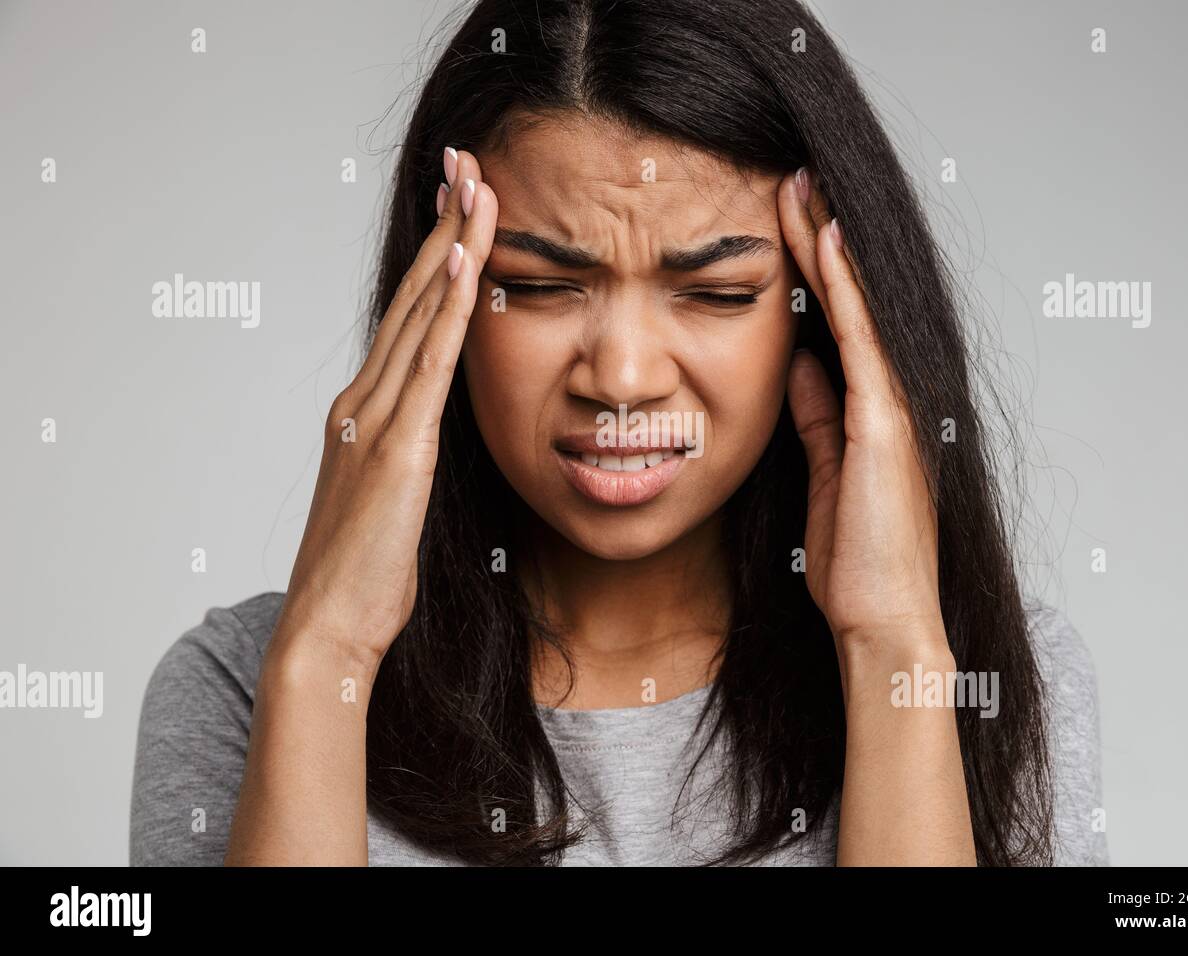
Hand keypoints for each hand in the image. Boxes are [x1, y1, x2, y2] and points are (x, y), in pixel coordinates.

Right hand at [275, 147, 497, 672]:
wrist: (328, 626)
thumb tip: (430, 438)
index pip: (409, 318)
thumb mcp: (392, 499)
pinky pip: (430, 367)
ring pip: (421, 316)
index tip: (459, 205)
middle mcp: (363, 402)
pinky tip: (470, 266)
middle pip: (413, 297)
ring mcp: (375, 421)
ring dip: (452, 248)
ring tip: (476, 188)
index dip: (436, 257)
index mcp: (364, 412)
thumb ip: (408, 454)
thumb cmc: (364, 574)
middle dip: (443, 227)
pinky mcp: (397, 449)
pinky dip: (451, 312)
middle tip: (467, 165)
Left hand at [776, 167, 945, 658]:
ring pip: (857, 307)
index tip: (787, 221)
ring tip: (804, 184)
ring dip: (830, 244)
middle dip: (821, 239)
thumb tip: (799, 365)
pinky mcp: (883, 424)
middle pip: (850, 301)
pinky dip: (844, 290)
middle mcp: (888, 398)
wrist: (883, 621)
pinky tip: (825, 241)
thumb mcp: (825, 474)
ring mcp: (891, 407)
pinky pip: (860, 342)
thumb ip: (816, 417)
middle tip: (795, 179)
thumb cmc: (855, 563)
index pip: (837, 323)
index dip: (814, 271)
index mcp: (870, 411)